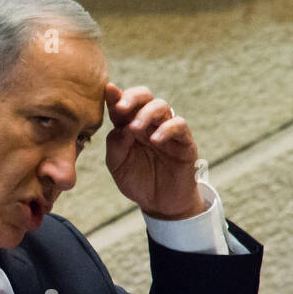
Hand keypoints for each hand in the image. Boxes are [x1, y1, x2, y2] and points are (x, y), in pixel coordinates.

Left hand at [104, 83, 202, 219]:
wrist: (160, 203)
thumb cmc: (137, 181)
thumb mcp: (118, 165)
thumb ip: (115, 144)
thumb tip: (120, 127)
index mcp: (129, 125)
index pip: (122, 105)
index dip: (115, 96)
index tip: (108, 90)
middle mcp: (148, 123)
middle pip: (144, 96)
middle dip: (132, 97)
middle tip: (121, 108)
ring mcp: (167, 130)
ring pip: (162, 106)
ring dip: (147, 113)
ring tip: (135, 129)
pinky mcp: (184, 141)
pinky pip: (179, 125)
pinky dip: (167, 128)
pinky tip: (155, 139)